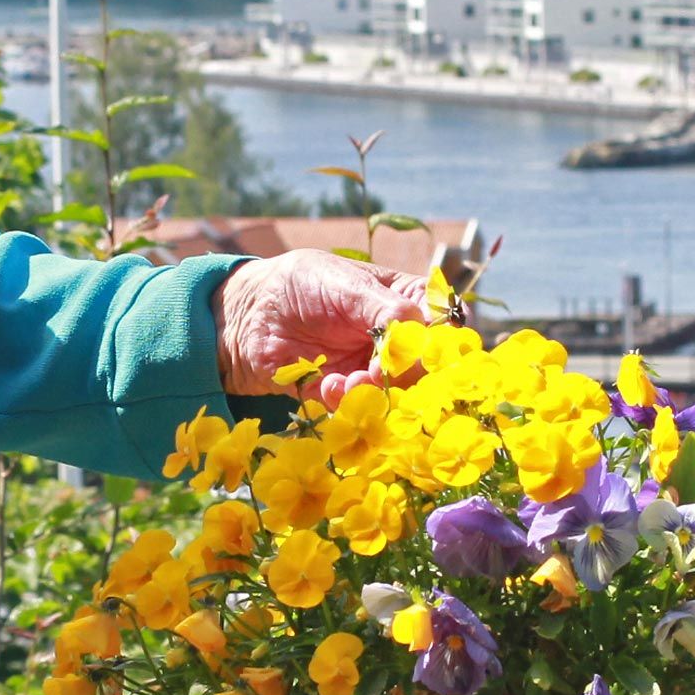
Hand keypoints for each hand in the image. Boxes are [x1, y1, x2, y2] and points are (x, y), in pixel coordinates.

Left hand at [217, 252, 424, 407]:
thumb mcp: (346, 284)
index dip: (441, 344)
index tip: (423, 352)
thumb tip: (415, 335)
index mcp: (408, 302)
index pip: (444, 326)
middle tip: (379, 371)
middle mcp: (397, 340)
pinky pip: (361, 409)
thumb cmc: (303, 284)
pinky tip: (326, 384)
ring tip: (349, 380)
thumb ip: (384, 309)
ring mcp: (373, 369)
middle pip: (425, 369)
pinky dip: (347, 402)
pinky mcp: (347, 392)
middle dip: (406, 375)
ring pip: (396, 394)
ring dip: (375, 393)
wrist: (250, 314)